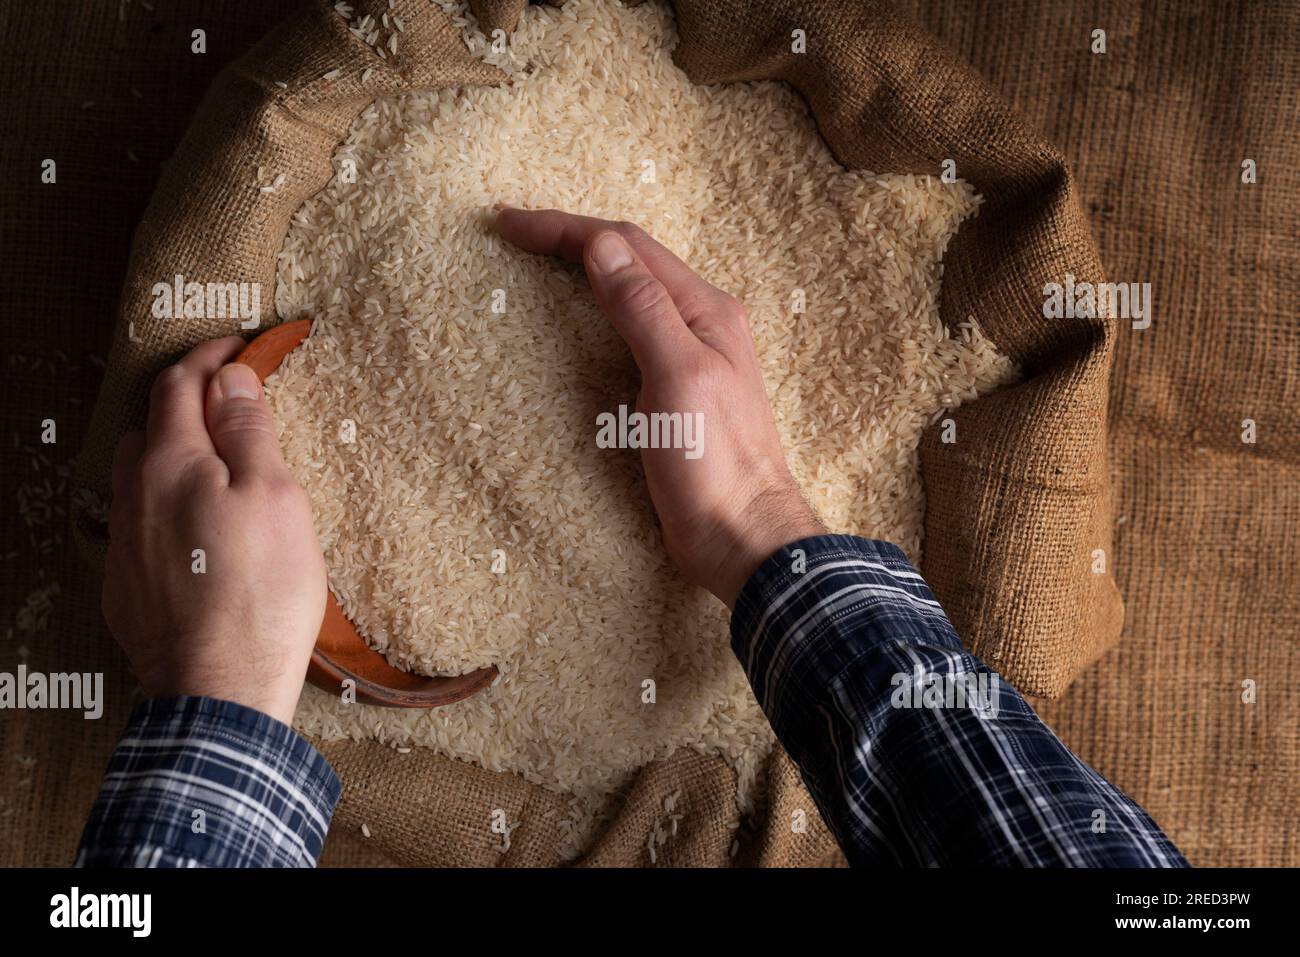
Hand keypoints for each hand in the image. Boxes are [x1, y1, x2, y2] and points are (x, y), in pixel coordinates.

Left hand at [103, 337, 325, 724]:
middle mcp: (133, 495)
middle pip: (150, 425)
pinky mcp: (125, 586)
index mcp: (172, 463)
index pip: (179, 384)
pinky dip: (164, 504)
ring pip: (137, 475)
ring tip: (213, 461)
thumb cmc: (261, 591)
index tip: (241, 345)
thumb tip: (232, 377)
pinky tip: (197, 528)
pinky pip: (137, 523)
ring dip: (171, 453)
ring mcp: (123, 543)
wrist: (221, 689)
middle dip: (186, 401)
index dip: (210, 356)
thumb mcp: (275, 496)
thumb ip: (249, 430)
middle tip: (232, 400)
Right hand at [496, 208, 823, 606]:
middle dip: (572, 240)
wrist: (743, 538)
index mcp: (705, 310)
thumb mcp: (678, 376)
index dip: (567, 229)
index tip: (509, 225)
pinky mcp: (674, 394)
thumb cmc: (715, 463)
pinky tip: (576, 326)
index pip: (628, 245)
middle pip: (630, 262)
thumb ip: (643, 308)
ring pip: (630, 296)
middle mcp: (700, 324)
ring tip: (537, 265)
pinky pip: (629, 336)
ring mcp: (688, 358)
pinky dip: (595, 317)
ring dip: (584, 273)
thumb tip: (601, 244)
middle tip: (514, 233)